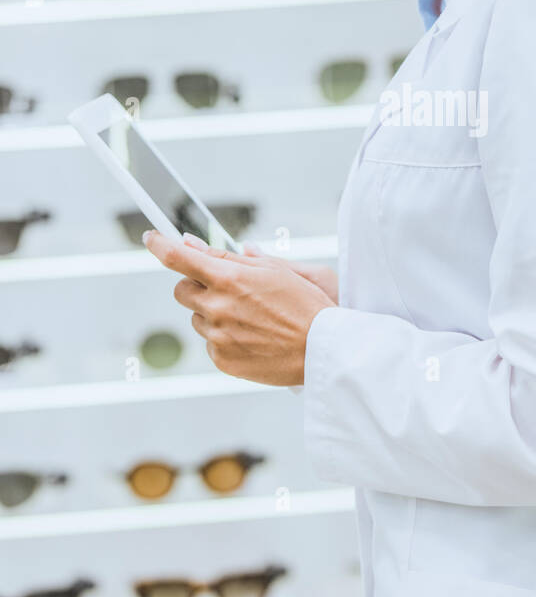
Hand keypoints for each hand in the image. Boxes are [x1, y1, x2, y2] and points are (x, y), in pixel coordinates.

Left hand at [141, 230, 336, 385]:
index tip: (151, 237)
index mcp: (229, 279)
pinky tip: (252, 337)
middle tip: (225, 288)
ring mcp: (217, 336)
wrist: (322, 351)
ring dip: (213, 313)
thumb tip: (194, 245)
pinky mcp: (222, 359)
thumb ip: (229, 258)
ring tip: (251, 318)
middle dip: (196, 285)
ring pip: (197, 318)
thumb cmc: (305, 305)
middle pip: (182, 290)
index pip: (178, 257)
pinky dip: (224, 337)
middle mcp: (217, 308)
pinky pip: (210, 342)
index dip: (159, 244)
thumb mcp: (274, 270)